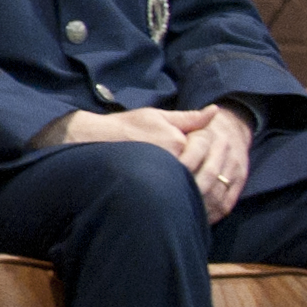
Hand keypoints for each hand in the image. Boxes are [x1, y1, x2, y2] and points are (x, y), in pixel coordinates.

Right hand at [51, 104, 245, 215]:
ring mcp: (164, 178)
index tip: (201, 146)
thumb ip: (189, 117)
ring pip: (195, 183)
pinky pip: (180, 195)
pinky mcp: (155, 192)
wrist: (91, 142)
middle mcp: (173, 160)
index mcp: (177, 140)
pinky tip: (176, 188)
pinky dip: (185, 194)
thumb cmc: (124, 127)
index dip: (208, 145)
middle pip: (204, 166)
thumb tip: (215, 111)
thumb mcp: (156, 116)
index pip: (208, 145)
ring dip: (198, 181)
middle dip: (206, 164)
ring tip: (184, 173)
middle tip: (194, 162)